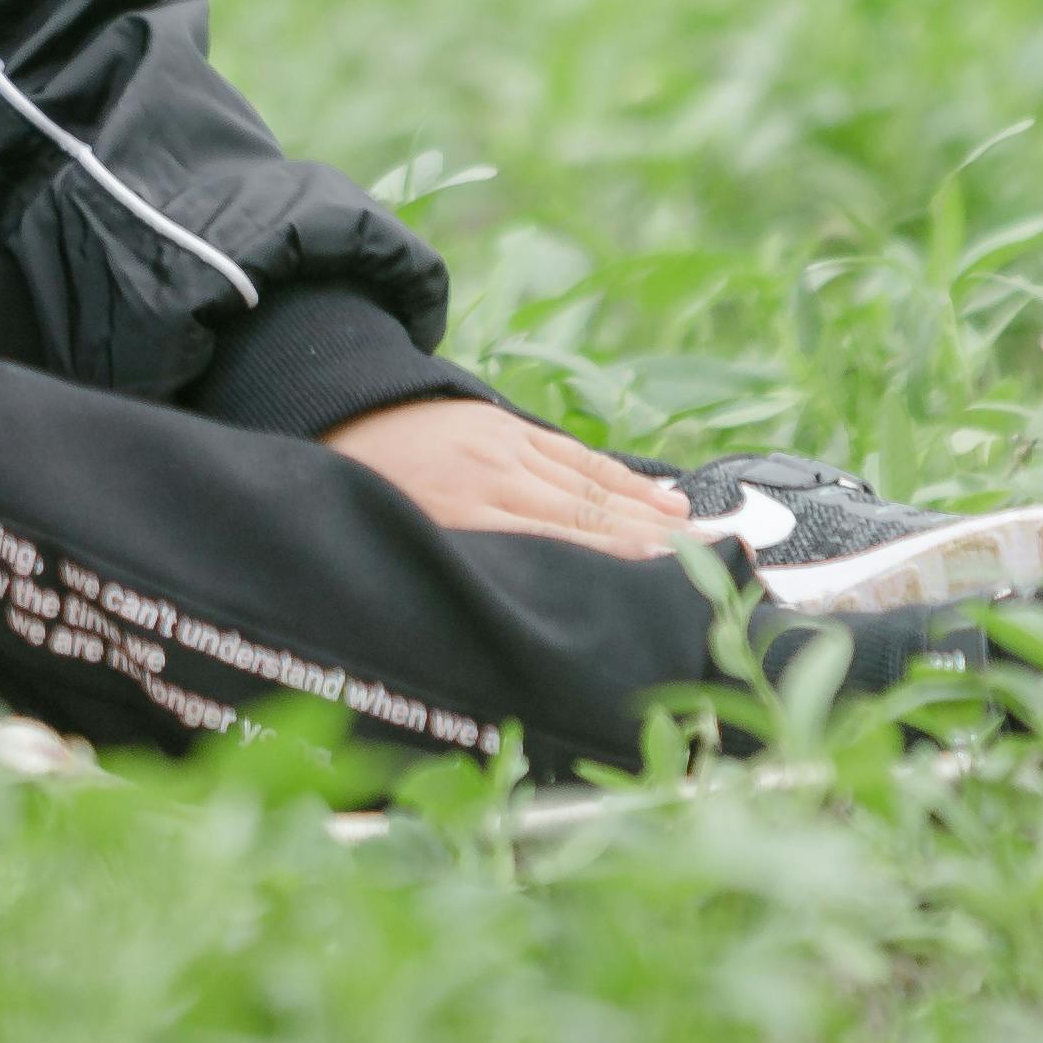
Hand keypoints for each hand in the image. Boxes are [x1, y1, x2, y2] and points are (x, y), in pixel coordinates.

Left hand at [322, 400, 691, 564]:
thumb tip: (515, 630)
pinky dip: (622, 478)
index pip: (552, 544)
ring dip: (649, 514)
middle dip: (650, 544)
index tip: (659, 586)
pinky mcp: (507, 425)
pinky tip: (662, 498)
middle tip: (711, 570)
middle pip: (585, 517)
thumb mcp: (399, 548)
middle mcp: (488, 479)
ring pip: (589, 487)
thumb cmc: (365, 501)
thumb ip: (458, 576)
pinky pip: (576, 456)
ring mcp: (503, 446)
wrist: (332, 413)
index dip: (609, 563)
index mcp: (458, 517)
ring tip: (701, 540)